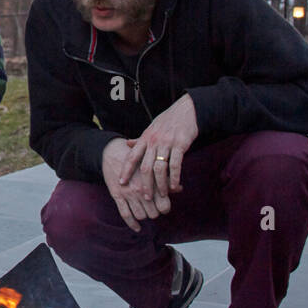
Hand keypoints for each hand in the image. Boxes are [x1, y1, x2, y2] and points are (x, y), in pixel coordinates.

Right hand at [102, 138, 162, 231]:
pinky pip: (125, 214)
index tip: (163, 206)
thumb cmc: (136, 159)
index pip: (164, 206)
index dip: (165, 208)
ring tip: (144, 211)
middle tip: (153, 208)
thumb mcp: (152, 166)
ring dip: (144, 216)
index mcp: (152, 182)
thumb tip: (179, 188)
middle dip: (154, 212)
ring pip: (140, 215)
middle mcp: (141, 190)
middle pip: (153, 213)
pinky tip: (137, 228)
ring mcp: (128, 194)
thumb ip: (166, 178)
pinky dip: (132, 224)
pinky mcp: (117, 196)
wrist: (113, 153)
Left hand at [120, 94, 198, 213]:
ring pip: (160, 168)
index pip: (131, 157)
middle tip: (145, 197)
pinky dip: (175, 177)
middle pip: (145, 167)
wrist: (186, 110)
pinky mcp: (180, 144)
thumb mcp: (150, 128)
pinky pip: (175, 164)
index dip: (125, 170)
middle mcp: (153, 142)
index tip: (121, 182)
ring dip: (160, 184)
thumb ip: (139, 139)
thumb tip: (126, 144)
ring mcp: (166, 143)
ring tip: (162, 195)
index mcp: (145, 138)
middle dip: (144, 184)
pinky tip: (175, 185)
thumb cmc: (167, 121)